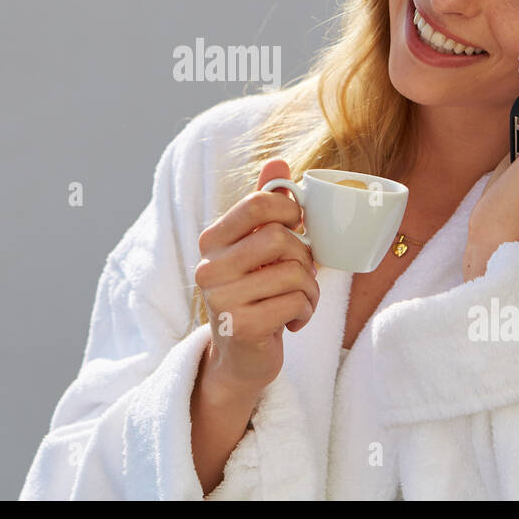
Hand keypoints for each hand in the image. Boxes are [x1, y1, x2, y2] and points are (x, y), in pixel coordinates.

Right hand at [195, 158, 319, 396]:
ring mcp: (221, 299)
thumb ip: (266, 206)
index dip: (288, 211)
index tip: (296, 228)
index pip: (255, 204)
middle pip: (277, 238)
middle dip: (303, 257)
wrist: (242, 358)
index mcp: (212, 242)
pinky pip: (295, 303)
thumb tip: (278, 161)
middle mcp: (208, 267)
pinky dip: (306, 312)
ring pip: (292, 273)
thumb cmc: (257, 294)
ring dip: (309, 290)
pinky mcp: (240, 327)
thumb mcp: (260, 248)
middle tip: (300, 274)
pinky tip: (291, 321)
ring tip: (298, 301)